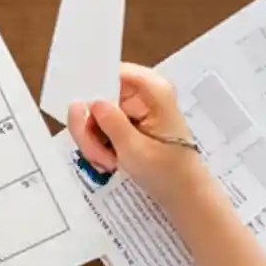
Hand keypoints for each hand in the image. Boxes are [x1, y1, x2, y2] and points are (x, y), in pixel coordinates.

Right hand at [67, 62, 208, 205]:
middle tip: (100, 152)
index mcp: (153, 90)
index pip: (112, 72)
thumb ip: (110, 123)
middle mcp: (142, 93)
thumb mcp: (136, 149)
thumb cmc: (170, 173)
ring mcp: (132, 107)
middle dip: (90, 127)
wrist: (183, 193)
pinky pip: (98, 126)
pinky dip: (98, 146)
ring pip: (93, 114)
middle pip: (97, 95)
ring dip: (93, 141)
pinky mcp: (125, 121)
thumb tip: (90, 102)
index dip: (91, 89)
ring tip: (109, 161)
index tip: (81, 112)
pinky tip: (110, 160)